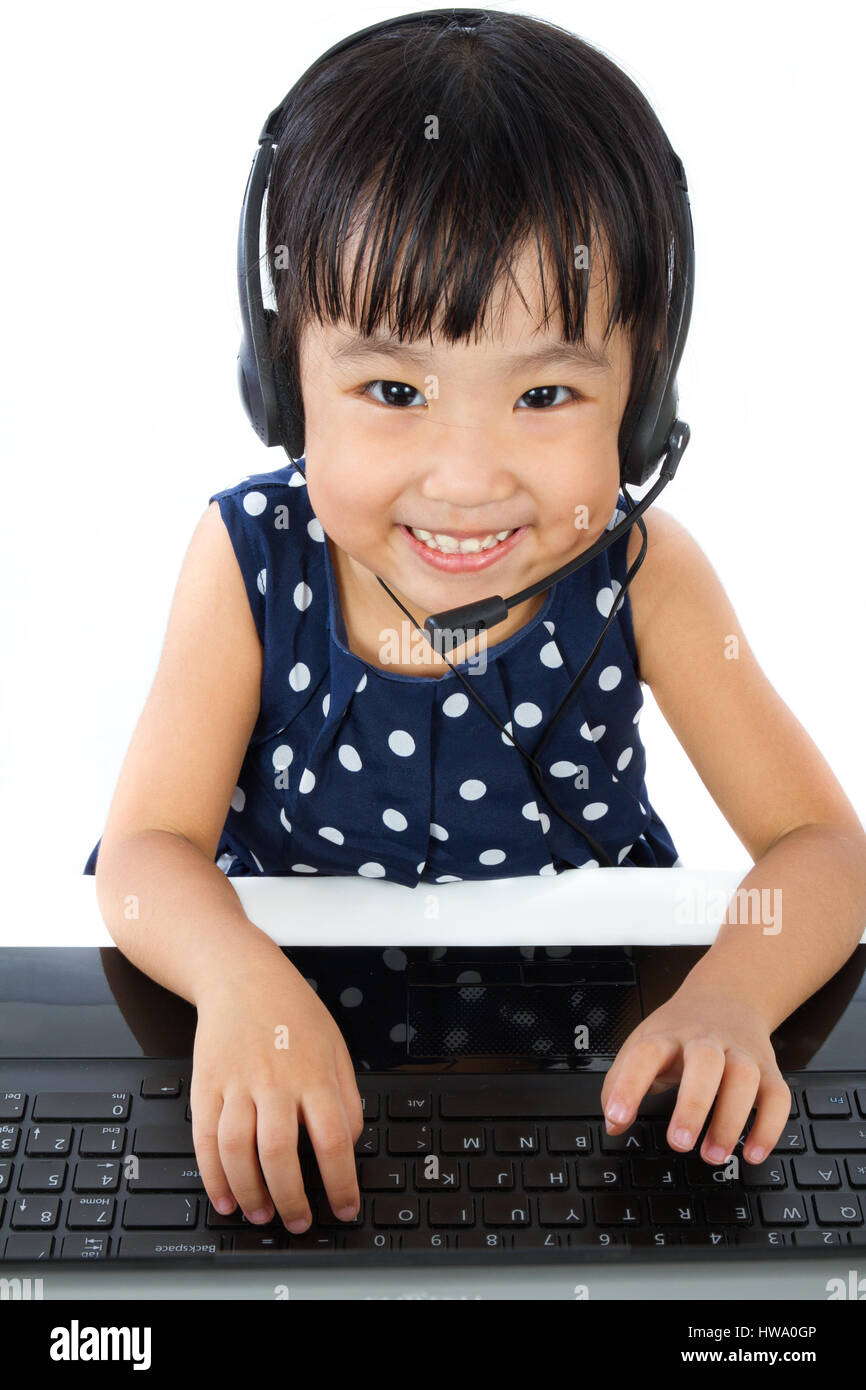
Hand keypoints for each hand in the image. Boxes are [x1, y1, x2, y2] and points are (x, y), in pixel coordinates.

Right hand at [190, 959, 363, 1231]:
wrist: (241, 975)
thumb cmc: (292, 1011)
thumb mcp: (336, 1046)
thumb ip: (347, 1096)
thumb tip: (348, 1146)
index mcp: (315, 1073)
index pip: (333, 1140)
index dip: (340, 1184)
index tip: (344, 1209)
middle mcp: (275, 1080)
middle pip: (280, 1154)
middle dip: (290, 1200)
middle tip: (298, 1223)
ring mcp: (236, 1083)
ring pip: (238, 1152)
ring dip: (249, 1193)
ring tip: (261, 1214)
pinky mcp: (205, 1085)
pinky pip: (204, 1140)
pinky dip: (212, 1176)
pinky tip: (225, 1196)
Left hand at [599, 983, 791, 1165]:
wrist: (726, 996)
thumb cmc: (678, 1032)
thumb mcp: (642, 1044)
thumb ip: (621, 1082)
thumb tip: (614, 1125)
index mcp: (668, 1035)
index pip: (645, 1054)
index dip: (628, 1086)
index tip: (618, 1118)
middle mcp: (706, 1040)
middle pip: (704, 1061)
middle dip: (693, 1104)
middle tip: (679, 1143)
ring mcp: (741, 1053)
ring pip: (744, 1077)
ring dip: (730, 1120)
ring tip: (712, 1155)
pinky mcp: (768, 1070)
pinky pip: (778, 1097)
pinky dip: (769, 1128)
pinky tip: (752, 1153)